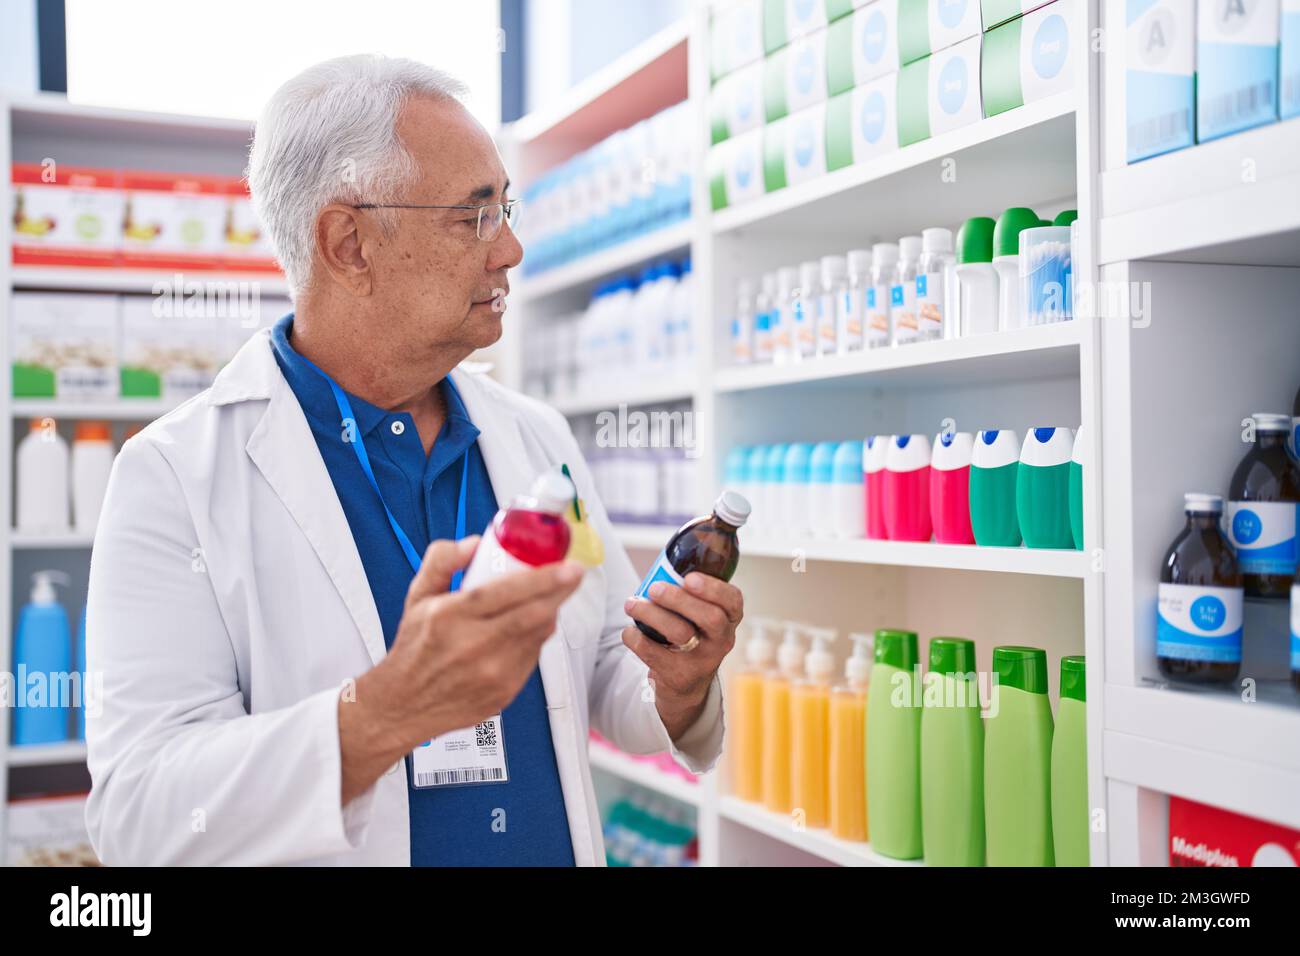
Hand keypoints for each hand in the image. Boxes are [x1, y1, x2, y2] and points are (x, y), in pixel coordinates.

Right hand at [340, 537, 584, 801]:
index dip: (544, 577)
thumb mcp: (417, 597)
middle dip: (560, 591)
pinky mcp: (504, 692)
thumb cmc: (414, 649)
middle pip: (534, 614)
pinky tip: (529, 627)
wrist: (403, 706)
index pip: (508, 592)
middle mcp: (474, 646)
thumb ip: (442, 561)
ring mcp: (492, 673)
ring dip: (550, 612)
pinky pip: (533, 656)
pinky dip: (536, 637)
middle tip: (574, 574)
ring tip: (550, 597)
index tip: (566, 566)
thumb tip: (474, 544)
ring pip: (538, 634)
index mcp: (451, 616)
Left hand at [621, 572, 742, 739]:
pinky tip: (630, 630)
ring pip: (680, 633)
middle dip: (679, 599)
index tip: (689, 578)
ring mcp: (702, 661)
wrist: (686, 683)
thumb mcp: (702, 615)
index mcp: (729, 618)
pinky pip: (653, 653)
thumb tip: (666, 560)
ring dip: (651, 614)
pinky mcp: (679, 676)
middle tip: (654, 588)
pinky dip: (636, 637)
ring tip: (631, 604)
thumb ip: (692, 591)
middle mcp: (722, 640)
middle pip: (710, 618)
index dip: (713, 588)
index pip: (733, 601)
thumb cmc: (691, 633)